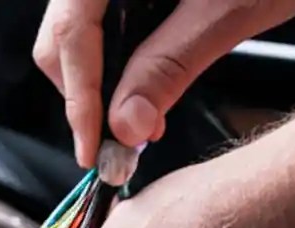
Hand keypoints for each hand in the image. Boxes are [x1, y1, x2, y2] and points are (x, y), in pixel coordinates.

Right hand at [33, 0, 294, 165]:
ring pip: (76, 30)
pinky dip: (117, 56)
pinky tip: (143, 80)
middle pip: (62, 33)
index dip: (79, 98)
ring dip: (100, 79)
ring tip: (136, 115)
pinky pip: (102, 20)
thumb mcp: (231, 9)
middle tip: (116, 139)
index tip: (93, 147)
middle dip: (84, 92)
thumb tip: (127, 123)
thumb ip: (171, 65)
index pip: (72, 32)